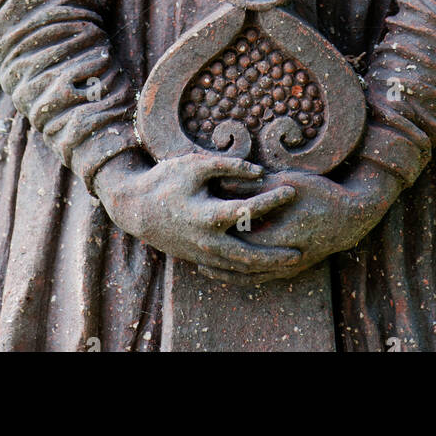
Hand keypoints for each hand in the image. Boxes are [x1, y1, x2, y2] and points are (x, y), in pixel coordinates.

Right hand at [94, 150, 301, 276]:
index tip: (291, 190)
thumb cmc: (166, 181)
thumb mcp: (195, 165)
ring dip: (265, 266)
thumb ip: (228, 166)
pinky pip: (227, 271)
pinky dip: (247, 270)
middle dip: (275, 255)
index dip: (271, 200)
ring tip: (289, 262)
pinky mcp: (197, 259)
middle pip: (249, 255)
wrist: (135, 208)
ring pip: (239, 268)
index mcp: (207, 216)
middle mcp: (207, 241)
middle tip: (301, 250)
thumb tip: (260, 171)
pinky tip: (263, 265)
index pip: (248, 210)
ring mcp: (201, 254)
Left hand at [206, 163, 400, 282]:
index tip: (195, 215)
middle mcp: (279, 255)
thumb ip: (254, 186)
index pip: (236, 232)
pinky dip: (240, 277)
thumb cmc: (319, 194)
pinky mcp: (290, 272)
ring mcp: (286, 267)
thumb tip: (221, 182)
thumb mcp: (287, 182)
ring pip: (247, 275)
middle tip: (190, 244)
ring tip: (201, 263)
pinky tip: (228, 270)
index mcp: (277, 232)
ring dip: (224, 270)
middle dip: (213, 253)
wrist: (351, 219)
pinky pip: (259, 280)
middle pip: (237, 258)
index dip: (214, 226)